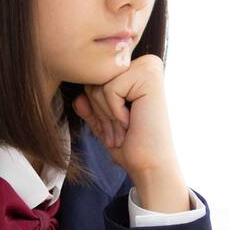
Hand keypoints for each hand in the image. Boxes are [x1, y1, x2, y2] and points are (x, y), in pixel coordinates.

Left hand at [70, 51, 189, 211]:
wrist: (151, 166)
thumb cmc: (131, 145)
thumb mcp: (104, 123)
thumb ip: (90, 108)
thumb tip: (78, 97)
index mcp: (137, 70)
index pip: (95, 77)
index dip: (97, 107)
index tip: (116, 127)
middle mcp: (145, 63)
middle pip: (95, 77)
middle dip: (100, 110)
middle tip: (120, 130)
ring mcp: (148, 67)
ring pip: (100, 84)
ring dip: (107, 114)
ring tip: (126, 128)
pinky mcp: (148, 77)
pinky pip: (108, 90)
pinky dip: (114, 113)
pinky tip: (132, 122)